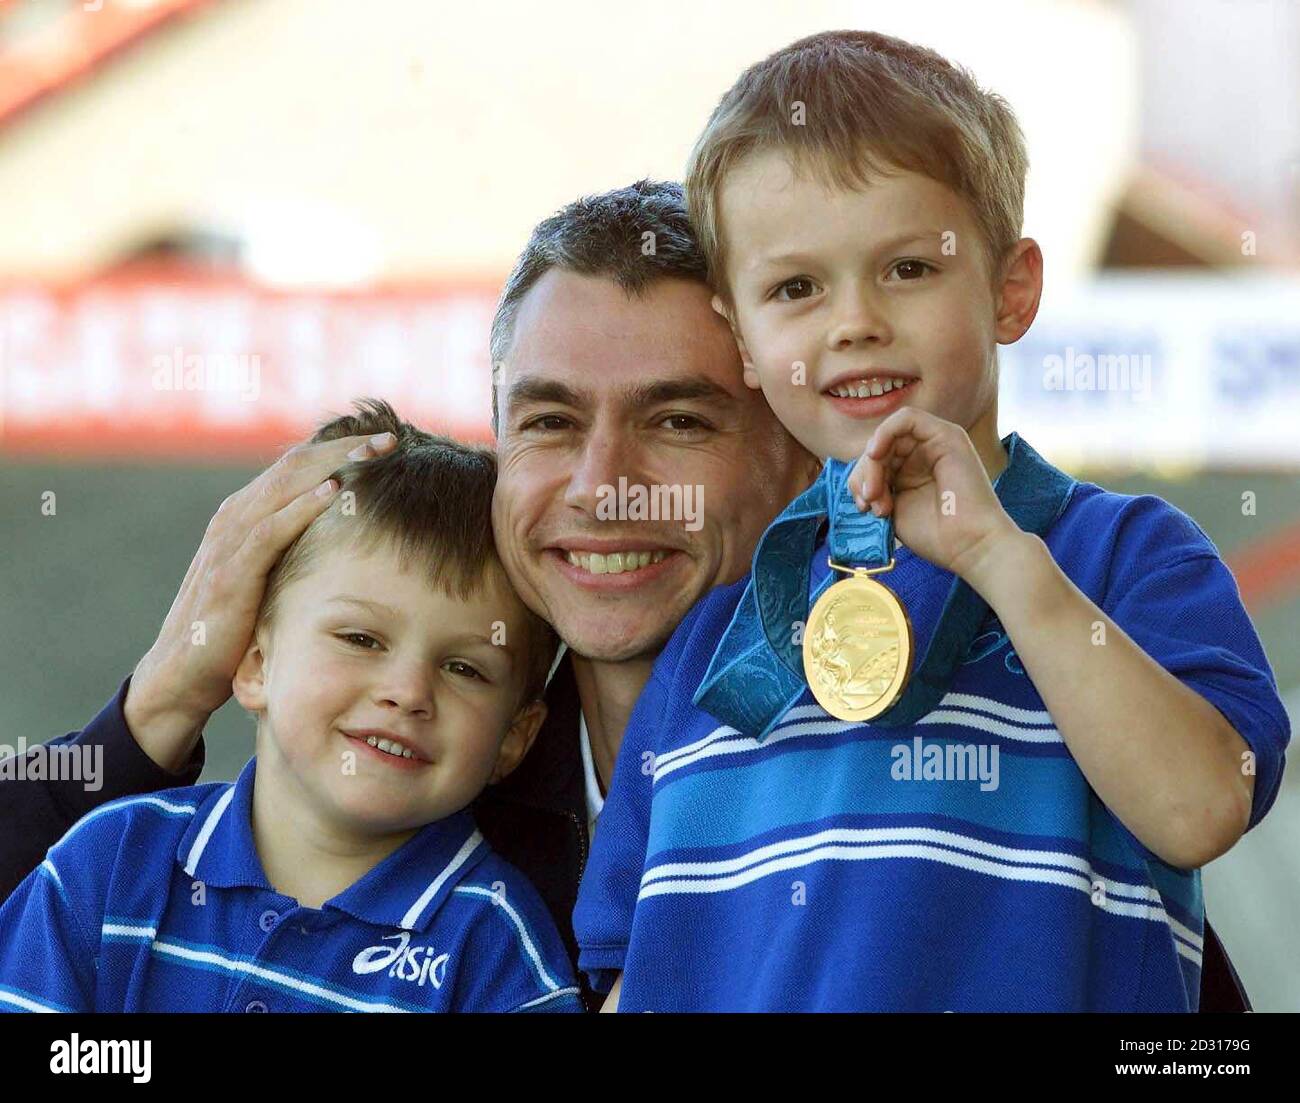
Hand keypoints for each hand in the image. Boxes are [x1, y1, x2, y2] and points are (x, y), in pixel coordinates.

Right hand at [124, 431, 397, 770]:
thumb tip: (342, 537)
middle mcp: (235, 518)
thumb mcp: (267, 578)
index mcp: (245, 514)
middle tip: (392, 438)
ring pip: (285, 487)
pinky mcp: (231, 573)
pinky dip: (302, 507)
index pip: (297, 467)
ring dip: (335, 466)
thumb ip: (292, 550)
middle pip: (296, 466)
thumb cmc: (233, 629)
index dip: (340, 449)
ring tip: (375, 452)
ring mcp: (228, 543)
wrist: (183, 675)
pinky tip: (335, 492)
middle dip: (346, 448)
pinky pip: (270, 531)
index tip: (386, 442)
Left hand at [846, 408, 1018, 582]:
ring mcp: (936, 443)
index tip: (862, 507)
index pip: (874, 461)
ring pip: (886, 437)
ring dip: (872, 465)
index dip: (860, 480)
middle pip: (878, 449)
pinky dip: (884, 432)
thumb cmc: (935, 535)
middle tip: (868, 504)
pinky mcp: (947, 435)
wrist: (969, 546)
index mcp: (910, 472)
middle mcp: (923, 454)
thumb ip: (875, 488)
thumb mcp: (892, 509)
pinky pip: (907, 418)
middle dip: (864, 476)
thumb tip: (856, 479)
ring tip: (877, 497)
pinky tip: (875, 455)